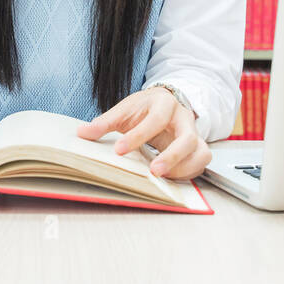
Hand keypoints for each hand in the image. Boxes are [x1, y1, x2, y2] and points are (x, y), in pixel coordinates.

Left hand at [76, 86, 211, 179]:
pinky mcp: (198, 147)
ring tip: (162, 179)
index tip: (119, 150)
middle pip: (187, 138)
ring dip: (183, 168)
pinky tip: (170, 179)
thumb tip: (82, 133)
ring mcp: (194, 133)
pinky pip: (201, 162)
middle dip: (171, 156)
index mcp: (164, 104)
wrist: (164, 104)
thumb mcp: (124, 110)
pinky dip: (188, 172)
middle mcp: (184, 118)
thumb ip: (105, 122)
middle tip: (153, 172)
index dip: (138, 136)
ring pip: (200, 152)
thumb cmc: (144, 108)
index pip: (155, 120)